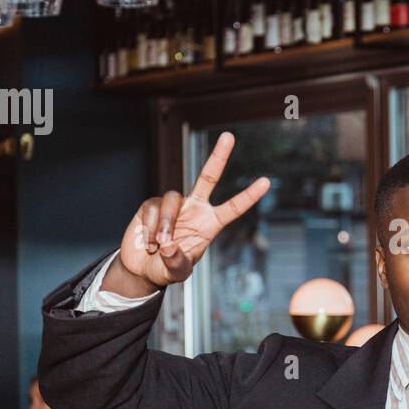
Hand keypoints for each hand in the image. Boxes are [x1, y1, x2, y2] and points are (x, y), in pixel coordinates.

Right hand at [109, 132, 269, 292]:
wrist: (142, 268)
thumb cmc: (166, 269)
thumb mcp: (176, 272)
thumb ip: (176, 263)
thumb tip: (169, 246)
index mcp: (209, 224)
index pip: (233, 207)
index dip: (248, 195)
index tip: (266, 182)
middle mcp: (194, 209)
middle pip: (208, 176)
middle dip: (219, 156)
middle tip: (229, 136)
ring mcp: (174, 205)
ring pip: (173, 200)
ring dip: (165, 225)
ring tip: (158, 246)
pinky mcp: (152, 204)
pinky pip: (153, 208)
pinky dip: (149, 228)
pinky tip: (147, 242)